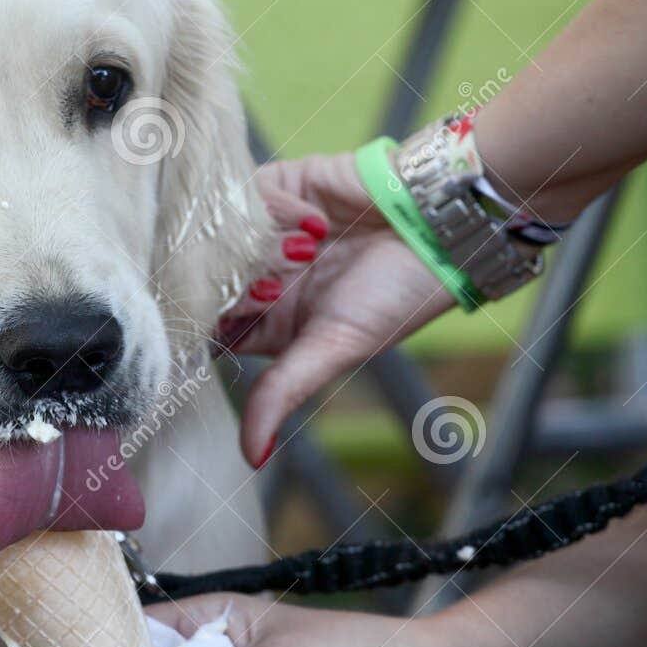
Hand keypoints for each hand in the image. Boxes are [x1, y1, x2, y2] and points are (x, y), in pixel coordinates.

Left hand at [217, 153, 454, 465]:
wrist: (441, 224)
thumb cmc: (397, 295)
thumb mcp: (335, 349)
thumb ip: (283, 393)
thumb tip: (251, 458)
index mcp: (271, 324)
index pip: (210, 327)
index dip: (213, 323)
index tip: (236, 319)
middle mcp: (261, 279)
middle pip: (206, 280)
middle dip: (240, 284)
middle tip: (282, 285)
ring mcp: (263, 233)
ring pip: (219, 237)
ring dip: (262, 247)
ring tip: (310, 254)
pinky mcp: (275, 189)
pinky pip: (244, 194)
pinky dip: (277, 211)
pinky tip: (317, 224)